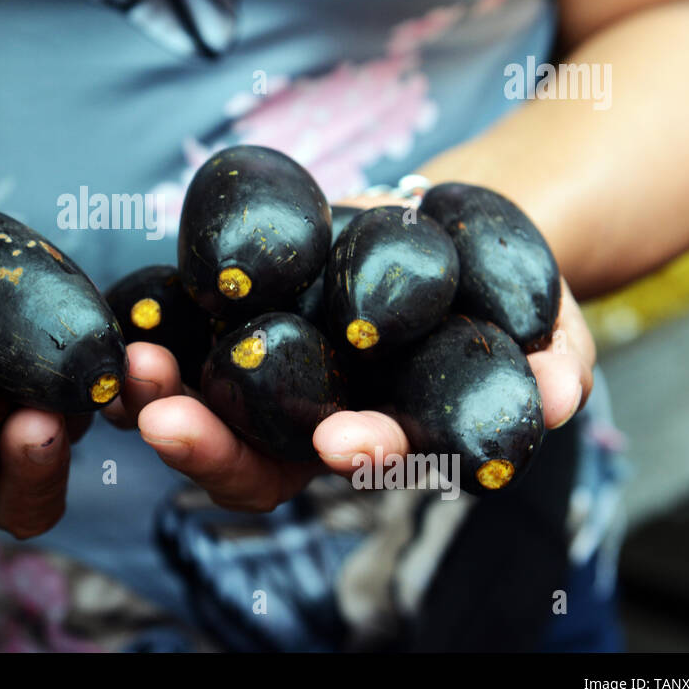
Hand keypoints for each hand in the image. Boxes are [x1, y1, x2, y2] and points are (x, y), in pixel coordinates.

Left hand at [107, 195, 594, 510]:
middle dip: (211, 446)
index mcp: (383, 430)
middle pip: (253, 455)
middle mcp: (311, 418)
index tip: (341, 443)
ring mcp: (265, 373)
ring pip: (201, 406)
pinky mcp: (230, 319)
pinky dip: (152, 331)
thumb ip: (552, 355)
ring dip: (162, 394)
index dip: (355, 454)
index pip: (362, 457)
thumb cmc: (500, 292)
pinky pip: (180, 337)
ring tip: (136, 364)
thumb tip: (561, 392)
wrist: (439, 231)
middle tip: (168, 421)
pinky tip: (127, 318)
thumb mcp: (540, 318)